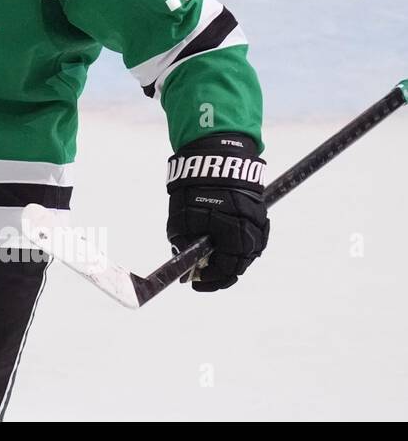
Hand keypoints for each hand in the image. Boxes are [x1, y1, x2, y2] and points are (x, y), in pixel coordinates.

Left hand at [166, 133, 268, 291]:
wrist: (217, 157)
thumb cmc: (196, 189)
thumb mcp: (181, 220)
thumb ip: (184, 245)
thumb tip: (187, 264)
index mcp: (235, 236)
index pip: (226, 269)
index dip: (210, 279)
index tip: (195, 283)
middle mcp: (252, 232)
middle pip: (239, 263)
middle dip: (219, 271)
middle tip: (202, 273)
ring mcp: (258, 222)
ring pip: (247, 251)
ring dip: (229, 257)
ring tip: (210, 259)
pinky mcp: (258, 212)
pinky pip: (251, 236)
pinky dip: (237, 244)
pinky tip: (222, 244)